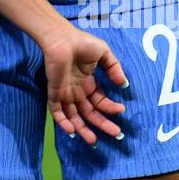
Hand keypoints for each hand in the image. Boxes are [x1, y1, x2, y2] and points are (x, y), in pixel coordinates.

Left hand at [40, 23, 128, 144]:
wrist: (61, 38)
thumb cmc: (81, 43)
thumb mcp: (103, 53)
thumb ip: (114, 68)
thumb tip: (124, 85)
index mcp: (88, 83)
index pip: (100, 101)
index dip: (110, 108)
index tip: (121, 110)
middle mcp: (77, 91)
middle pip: (89, 113)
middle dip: (102, 124)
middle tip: (116, 134)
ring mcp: (65, 93)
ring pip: (73, 116)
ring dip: (82, 129)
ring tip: (93, 141)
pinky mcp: (54, 92)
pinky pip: (57, 111)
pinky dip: (63, 122)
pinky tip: (72, 131)